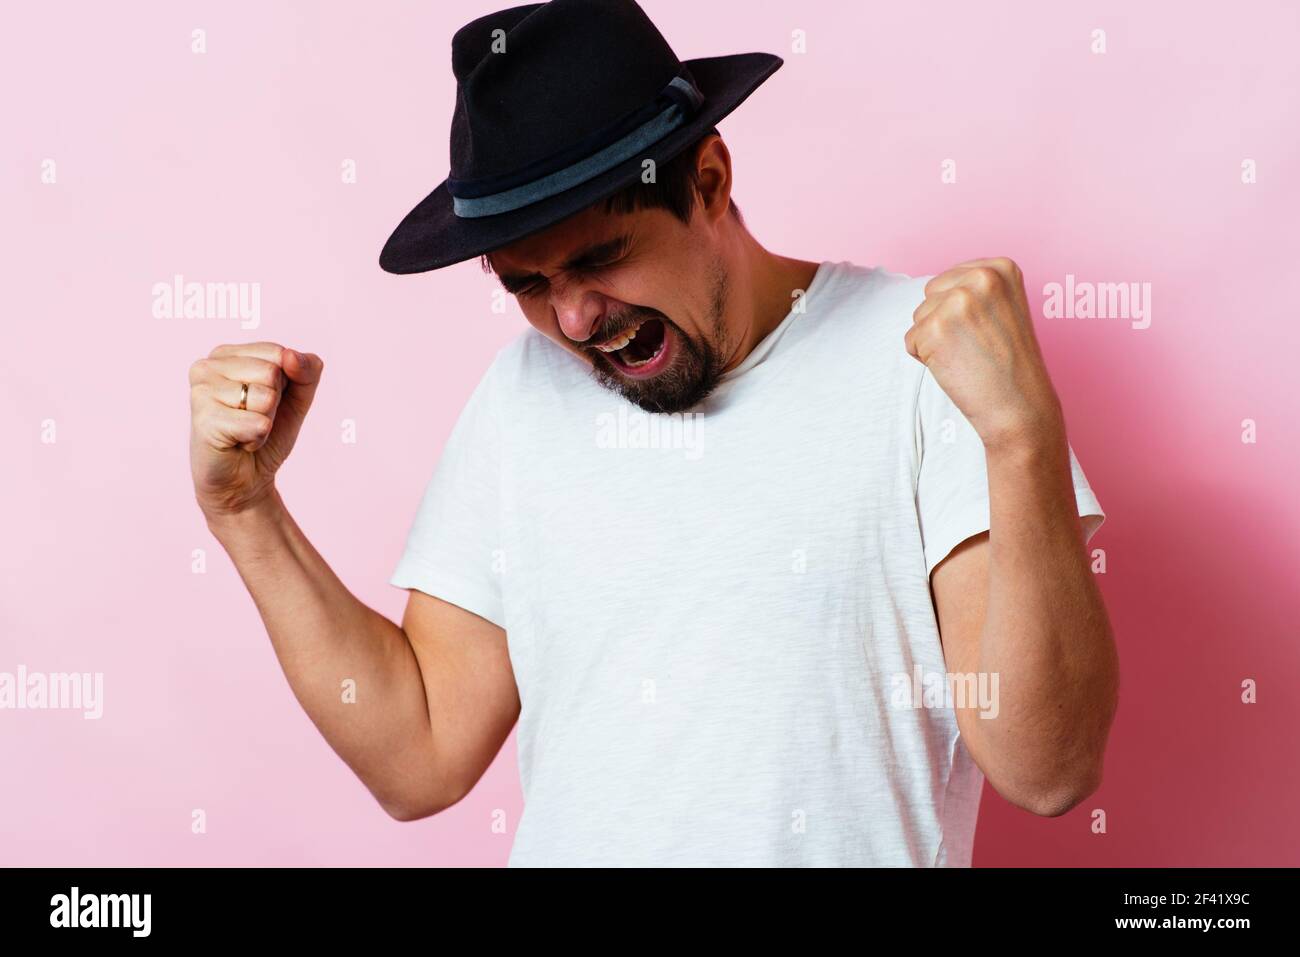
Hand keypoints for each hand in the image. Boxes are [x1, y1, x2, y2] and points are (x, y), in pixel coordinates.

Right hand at [188, 342, 322, 518]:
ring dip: (264, 422)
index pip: (279, 352)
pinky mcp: (203, 418)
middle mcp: (208, 366)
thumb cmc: (266, 433)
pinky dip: (257, 438)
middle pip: (272, 372)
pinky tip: (238, 443)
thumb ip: (306, 371)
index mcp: (228, 354)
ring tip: (244, 431)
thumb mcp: (297, 398)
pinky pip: (256, 422)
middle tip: (253, 419)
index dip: (285, 384)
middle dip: (274, 404)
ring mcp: (201, 391)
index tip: (266, 402)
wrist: (245, 480)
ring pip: (266, 396)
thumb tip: (290, 356)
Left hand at [904, 257, 1062, 449]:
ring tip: (969, 356)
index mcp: (1001, 267)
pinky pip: (910, 341)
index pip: (950, 280)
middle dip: (943, 321)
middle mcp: (981, 276)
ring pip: (919, 317)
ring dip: (935, 341)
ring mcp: (958, 301)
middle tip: (975, 346)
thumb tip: (934, 289)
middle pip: (931, 294)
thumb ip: (974, 290)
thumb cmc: (1010, 364)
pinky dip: (925, 359)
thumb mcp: (1004, 308)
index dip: (959, 311)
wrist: (1020, 406)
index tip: (985, 330)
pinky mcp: (936, 328)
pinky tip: (957, 367)